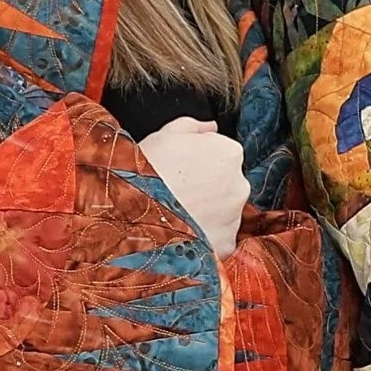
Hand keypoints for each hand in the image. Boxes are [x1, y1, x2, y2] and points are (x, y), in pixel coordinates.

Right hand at [139, 117, 246, 259]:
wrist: (131, 215)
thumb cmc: (146, 171)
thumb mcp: (165, 134)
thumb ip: (194, 127)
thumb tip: (211, 127)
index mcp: (229, 153)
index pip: (223, 155)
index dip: (200, 161)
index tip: (182, 170)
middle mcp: (239, 185)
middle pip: (227, 185)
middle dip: (208, 189)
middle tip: (178, 193)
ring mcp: (234, 217)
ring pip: (224, 214)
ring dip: (208, 214)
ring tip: (177, 216)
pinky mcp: (225, 244)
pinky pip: (218, 239)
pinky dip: (205, 238)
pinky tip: (183, 234)